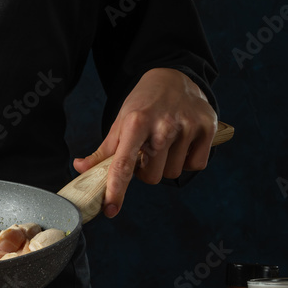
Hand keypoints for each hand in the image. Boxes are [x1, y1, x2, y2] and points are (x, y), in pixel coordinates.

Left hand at [72, 68, 216, 217]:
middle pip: (151, 177)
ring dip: (167, 165)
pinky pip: (195, 165)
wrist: (173, 77)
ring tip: (165, 143)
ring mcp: (187, 127)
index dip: (115, 190)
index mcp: (136, 123)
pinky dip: (188, 160)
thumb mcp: (121, 122)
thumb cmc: (144, 104)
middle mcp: (163, 126)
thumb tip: (80, 167)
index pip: (123, 165)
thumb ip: (104, 150)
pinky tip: (182, 143)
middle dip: (146, 170)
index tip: (110, 210)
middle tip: (147, 151)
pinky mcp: (208, 128)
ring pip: (173, 173)